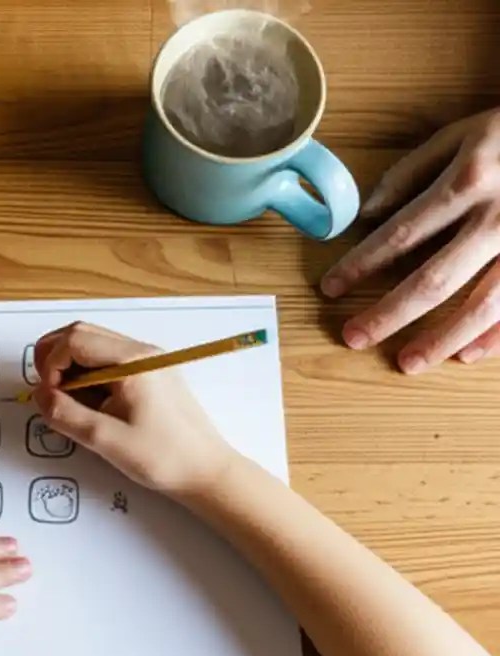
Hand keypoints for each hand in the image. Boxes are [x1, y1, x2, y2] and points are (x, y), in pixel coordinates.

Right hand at [31, 323, 235, 494]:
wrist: (207, 472)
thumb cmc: (163, 458)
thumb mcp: (105, 440)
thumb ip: (65, 414)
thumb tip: (39, 394)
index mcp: (132, 362)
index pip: (75, 340)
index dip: (51, 364)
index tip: (50, 396)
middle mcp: (141, 352)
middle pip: (82, 333)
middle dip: (55, 359)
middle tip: (48, 392)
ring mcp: (147, 361)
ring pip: (93, 346)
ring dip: (70, 368)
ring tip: (67, 402)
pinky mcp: (149, 374)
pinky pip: (108, 361)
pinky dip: (87, 375)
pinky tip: (88, 403)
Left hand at [320, 109, 499, 372]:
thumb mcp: (462, 134)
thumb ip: (412, 171)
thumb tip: (368, 213)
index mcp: (468, 182)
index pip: (401, 233)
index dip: (361, 264)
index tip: (331, 288)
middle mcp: (498, 218)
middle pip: (435, 278)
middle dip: (390, 313)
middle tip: (353, 338)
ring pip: (484, 303)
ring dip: (443, 338)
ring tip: (408, 363)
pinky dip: (495, 335)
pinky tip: (466, 355)